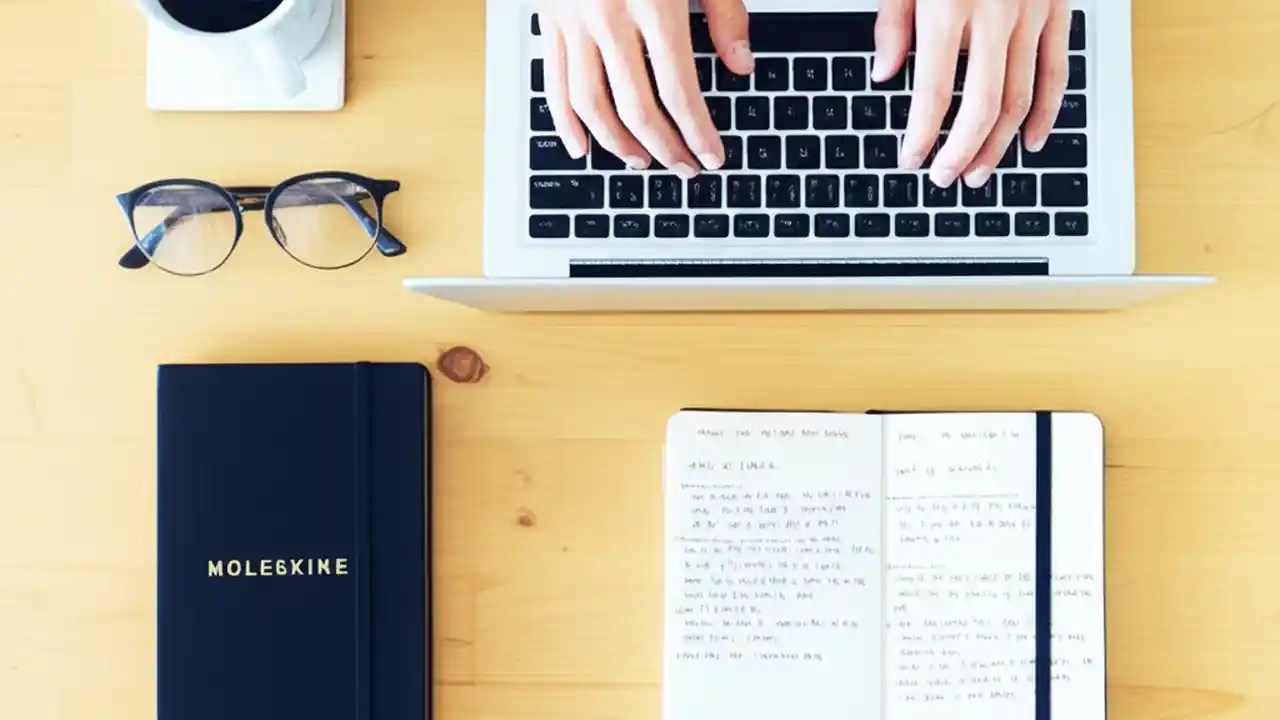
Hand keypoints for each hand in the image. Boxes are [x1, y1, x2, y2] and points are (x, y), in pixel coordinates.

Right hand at [537, 0, 753, 177]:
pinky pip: (552, 82)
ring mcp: (573, 22)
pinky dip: (565, 122)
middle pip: (636, 107)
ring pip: (591, 104)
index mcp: (654, 3)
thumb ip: (724, 12)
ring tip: (641, 163)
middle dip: (664, 147)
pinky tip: (582, 147)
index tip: (712, 156)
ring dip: (618, 144)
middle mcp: (609, 18)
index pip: (678, 89)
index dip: (697, 131)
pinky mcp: (548, 20)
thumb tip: (741, 65)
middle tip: (684, 168)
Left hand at [874, 0, 1072, 187]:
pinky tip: (1030, 141)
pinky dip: (1046, 114)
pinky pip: (1056, 72)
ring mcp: (1032, 13)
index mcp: (948, 6)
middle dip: (962, 152)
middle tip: (944, 176)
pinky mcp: (1059, 9)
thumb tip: (882, 73)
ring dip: (998, 145)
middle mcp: (994, 13)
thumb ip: (893, 21)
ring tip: (977, 172)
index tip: (912, 159)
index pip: (934, 90)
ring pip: (1020, 98)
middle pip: (982, 105)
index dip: (923, 134)